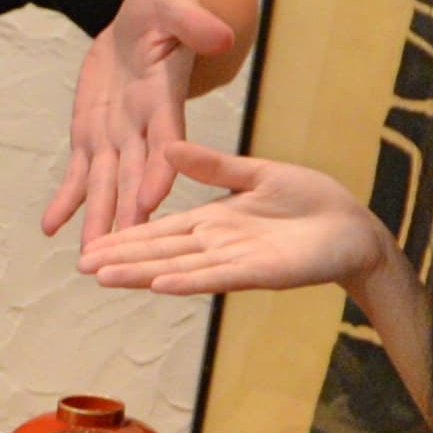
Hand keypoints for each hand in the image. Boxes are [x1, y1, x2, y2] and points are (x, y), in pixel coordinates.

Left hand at [41, 0, 230, 245]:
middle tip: (124, 251)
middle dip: (128, 212)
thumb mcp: (174, 6)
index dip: (160, 169)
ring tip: (89, 255)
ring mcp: (117, 137)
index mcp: (164, 100)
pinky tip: (50, 227)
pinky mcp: (92, 137)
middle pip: (135, 175)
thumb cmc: (162, 12)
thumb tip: (221, 35)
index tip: (153, 198)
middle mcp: (143, 128)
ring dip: (98, 219)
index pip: (167, 140)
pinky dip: (65, 200)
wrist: (138, 23)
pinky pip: (77, 174)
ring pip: (106, 185)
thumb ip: (194, 22)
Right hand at [78, 148, 389, 302]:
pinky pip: (218, 276)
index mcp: (213, 221)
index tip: (92, 242)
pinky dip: (189, 279)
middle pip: (160, 252)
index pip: (160, 229)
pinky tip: (161, 283)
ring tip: (104, 279)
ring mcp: (236, 261)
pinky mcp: (260, 271)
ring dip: (142, 274)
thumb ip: (213, 167)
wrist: (352, 226)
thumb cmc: (310, 202)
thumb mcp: (255, 174)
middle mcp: (217, 245)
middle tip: (81, 265)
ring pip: (180, 268)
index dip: (125, 235)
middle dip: (121, 259)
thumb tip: (170, 148)